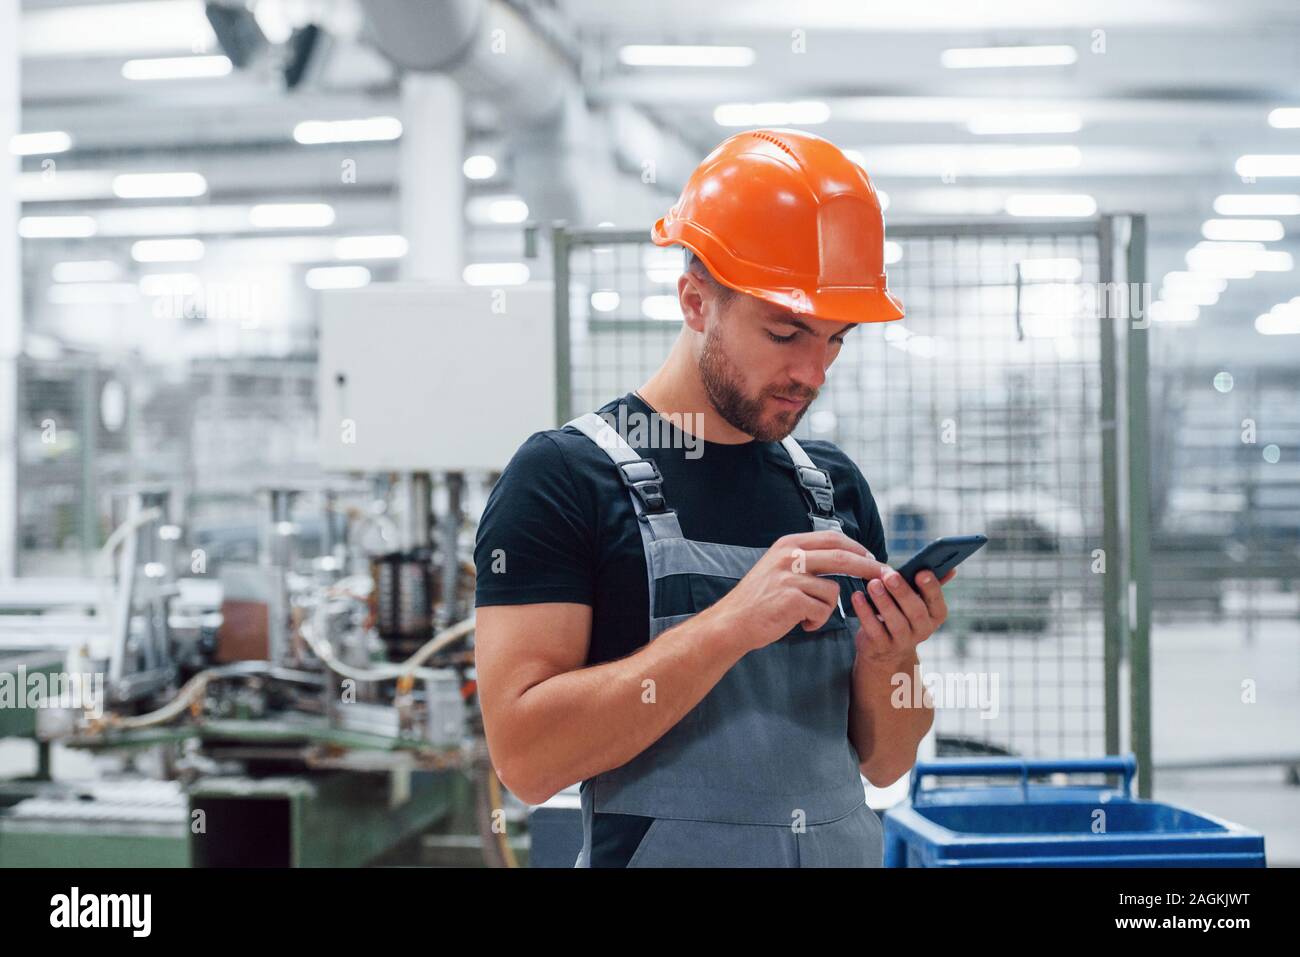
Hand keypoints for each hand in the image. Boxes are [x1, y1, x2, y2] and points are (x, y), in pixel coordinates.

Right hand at [710, 529, 885, 654]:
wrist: (733, 622)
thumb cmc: (759, 600)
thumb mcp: (779, 566)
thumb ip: (805, 558)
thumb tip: (843, 553)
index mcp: (788, 544)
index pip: (834, 538)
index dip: (858, 548)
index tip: (873, 559)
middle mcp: (790, 555)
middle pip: (843, 557)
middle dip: (869, 567)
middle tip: (887, 576)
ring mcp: (790, 577)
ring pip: (833, 591)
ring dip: (825, 609)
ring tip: (806, 616)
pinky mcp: (792, 599)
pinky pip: (822, 610)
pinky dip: (816, 621)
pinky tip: (800, 624)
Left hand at [851, 567, 955, 668]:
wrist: (886, 652)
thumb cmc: (903, 615)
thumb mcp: (919, 602)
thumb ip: (930, 585)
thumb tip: (951, 568)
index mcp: (935, 615)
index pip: (937, 602)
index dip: (931, 587)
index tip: (921, 572)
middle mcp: (923, 630)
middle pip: (915, 611)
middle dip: (902, 591)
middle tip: (889, 575)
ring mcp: (902, 641)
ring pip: (895, 622)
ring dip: (883, 601)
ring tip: (873, 584)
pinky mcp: (881, 646)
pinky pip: (873, 629)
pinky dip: (865, 612)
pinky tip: (857, 597)